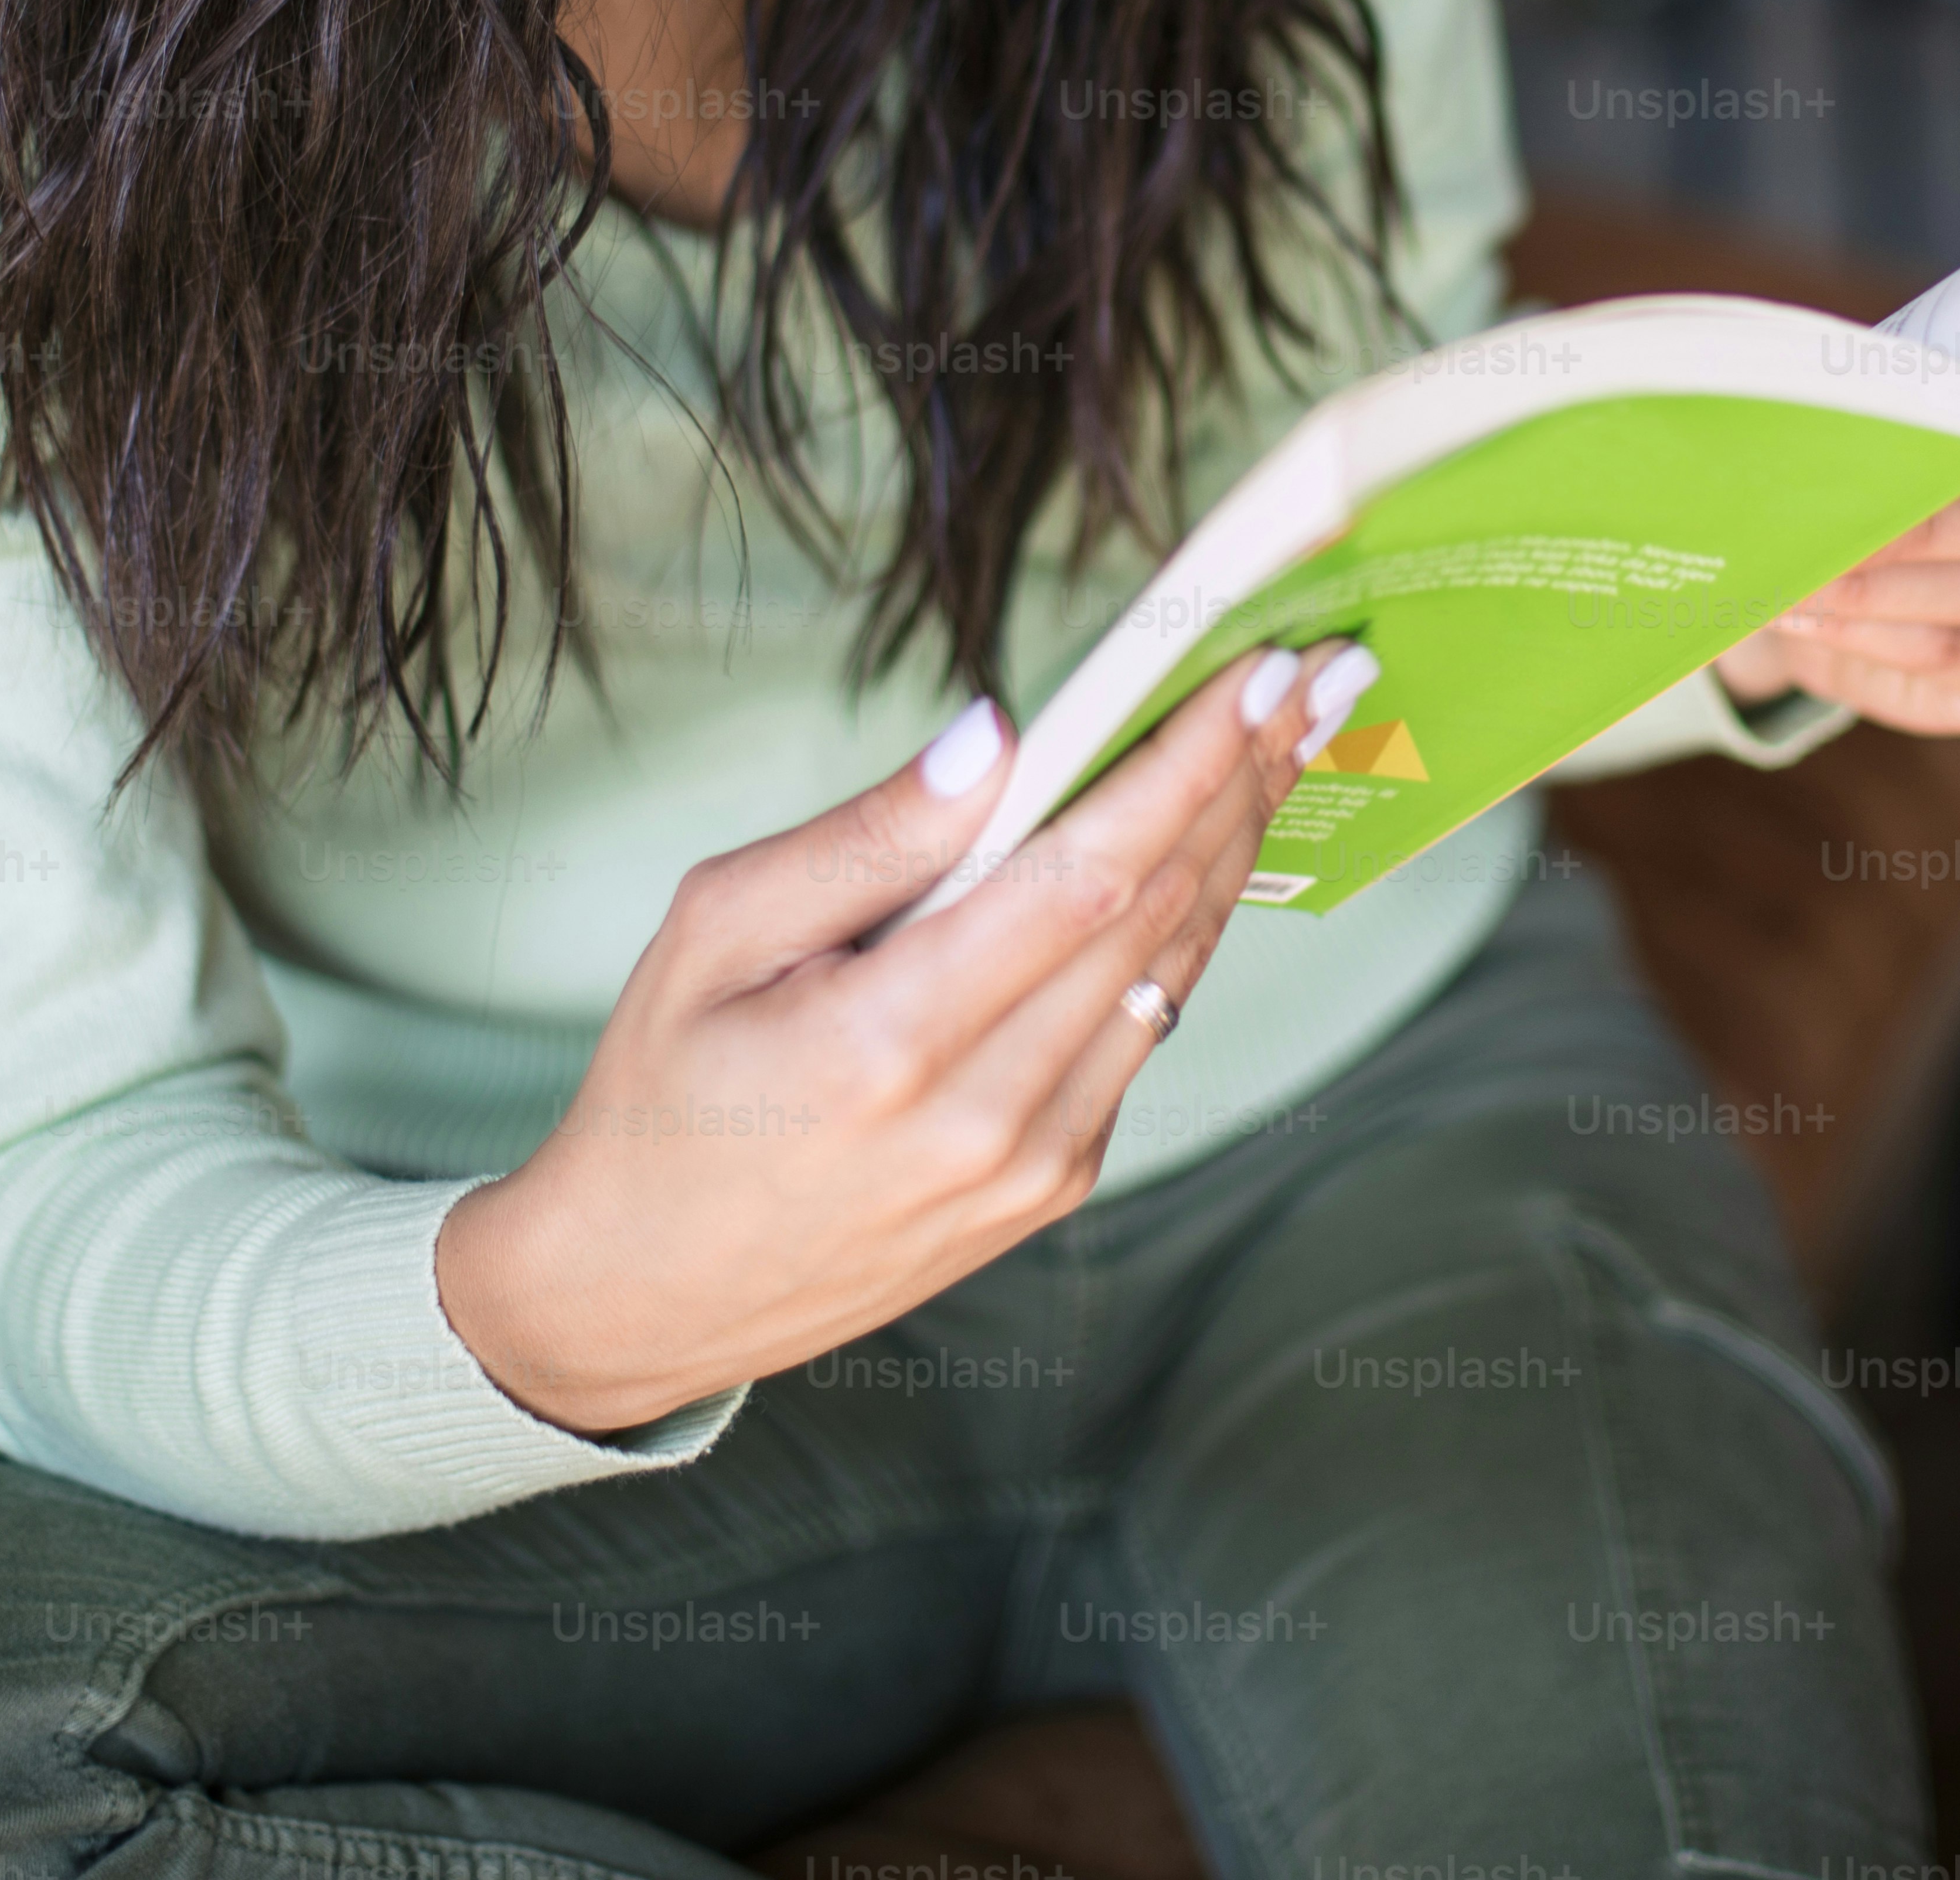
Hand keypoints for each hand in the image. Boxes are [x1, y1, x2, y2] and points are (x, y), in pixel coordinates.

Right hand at [436, 635, 1369, 1436]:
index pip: (1085, 876)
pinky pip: (1142, 1031)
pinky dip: (1184, 927)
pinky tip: (1212, 846)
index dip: (1185, 765)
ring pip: (1171, 970)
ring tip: (1290, 733)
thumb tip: (1001, 733)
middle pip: (1156, 914)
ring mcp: (1032, 1165)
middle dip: (1243, 778)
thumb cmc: (665, 1088)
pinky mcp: (1054, 1186)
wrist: (646, 1292)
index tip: (1256, 668)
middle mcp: (985, 1117)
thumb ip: (867, 836)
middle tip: (1312, 670)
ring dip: (1237, 844)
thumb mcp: (714, 931)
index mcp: (888, 1040)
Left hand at [1709, 376, 1959, 738]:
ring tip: (1809, 561)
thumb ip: (1930, 398)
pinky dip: (1875, 630)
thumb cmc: (1915, 446)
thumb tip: (1865, 409)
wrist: (1877, 549)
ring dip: (1891, 576)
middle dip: (1938, 508)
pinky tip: (1810, 611)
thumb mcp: (1929, 405)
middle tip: (1842, 497)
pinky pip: (1958, 655)